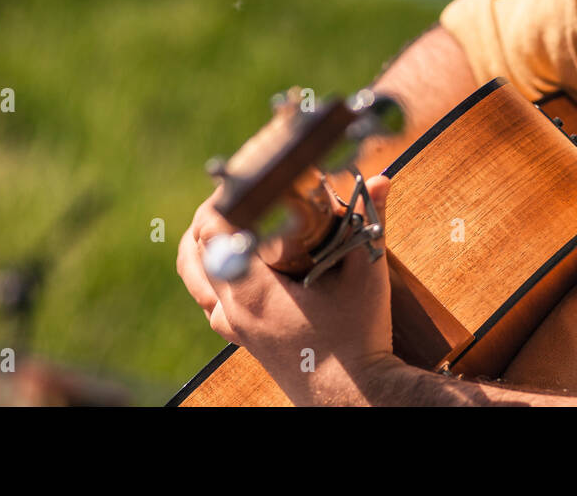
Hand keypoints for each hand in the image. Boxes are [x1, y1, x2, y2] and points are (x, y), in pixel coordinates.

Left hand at [176, 174, 394, 405]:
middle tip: (242, 196)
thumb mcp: (367, 273)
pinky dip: (216, 272)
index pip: (211, 231)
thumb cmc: (357, 338)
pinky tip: (246, 260)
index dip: (223, 200)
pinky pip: (211, 298)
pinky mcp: (241, 339)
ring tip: (235, 221)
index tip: (246, 183)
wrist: (353, 396)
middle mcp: (231, 311)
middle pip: (195, 250)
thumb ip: (370, 221)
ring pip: (197, 277)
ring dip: (208, 245)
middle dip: (213, 217)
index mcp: (253, 291)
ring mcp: (232, 328)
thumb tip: (380, 181)